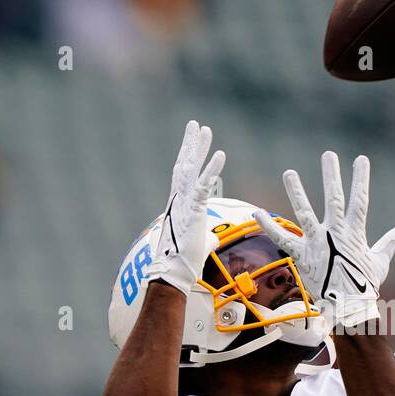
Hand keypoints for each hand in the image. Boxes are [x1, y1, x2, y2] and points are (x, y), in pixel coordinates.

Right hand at [148, 120, 224, 295]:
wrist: (173, 271)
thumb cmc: (184, 260)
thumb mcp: (198, 240)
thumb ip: (206, 234)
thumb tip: (214, 239)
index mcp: (178, 202)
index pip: (182, 172)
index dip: (187, 154)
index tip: (191, 139)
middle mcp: (179, 198)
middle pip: (184, 164)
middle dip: (190, 144)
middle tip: (195, 124)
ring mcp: (184, 202)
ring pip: (191, 169)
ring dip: (199, 149)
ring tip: (205, 129)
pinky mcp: (193, 209)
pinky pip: (204, 185)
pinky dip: (212, 169)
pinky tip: (220, 154)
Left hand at [254, 152, 394, 328]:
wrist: (349, 308)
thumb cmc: (365, 285)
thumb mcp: (381, 260)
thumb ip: (392, 240)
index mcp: (355, 234)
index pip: (360, 201)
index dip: (360, 179)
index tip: (361, 160)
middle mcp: (335, 235)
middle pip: (334, 200)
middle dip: (331, 176)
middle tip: (328, 155)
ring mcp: (317, 244)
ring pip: (305, 213)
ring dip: (296, 192)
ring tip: (289, 173)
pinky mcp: (302, 256)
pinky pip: (282, 239)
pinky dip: (269, 226)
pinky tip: (257, 212)